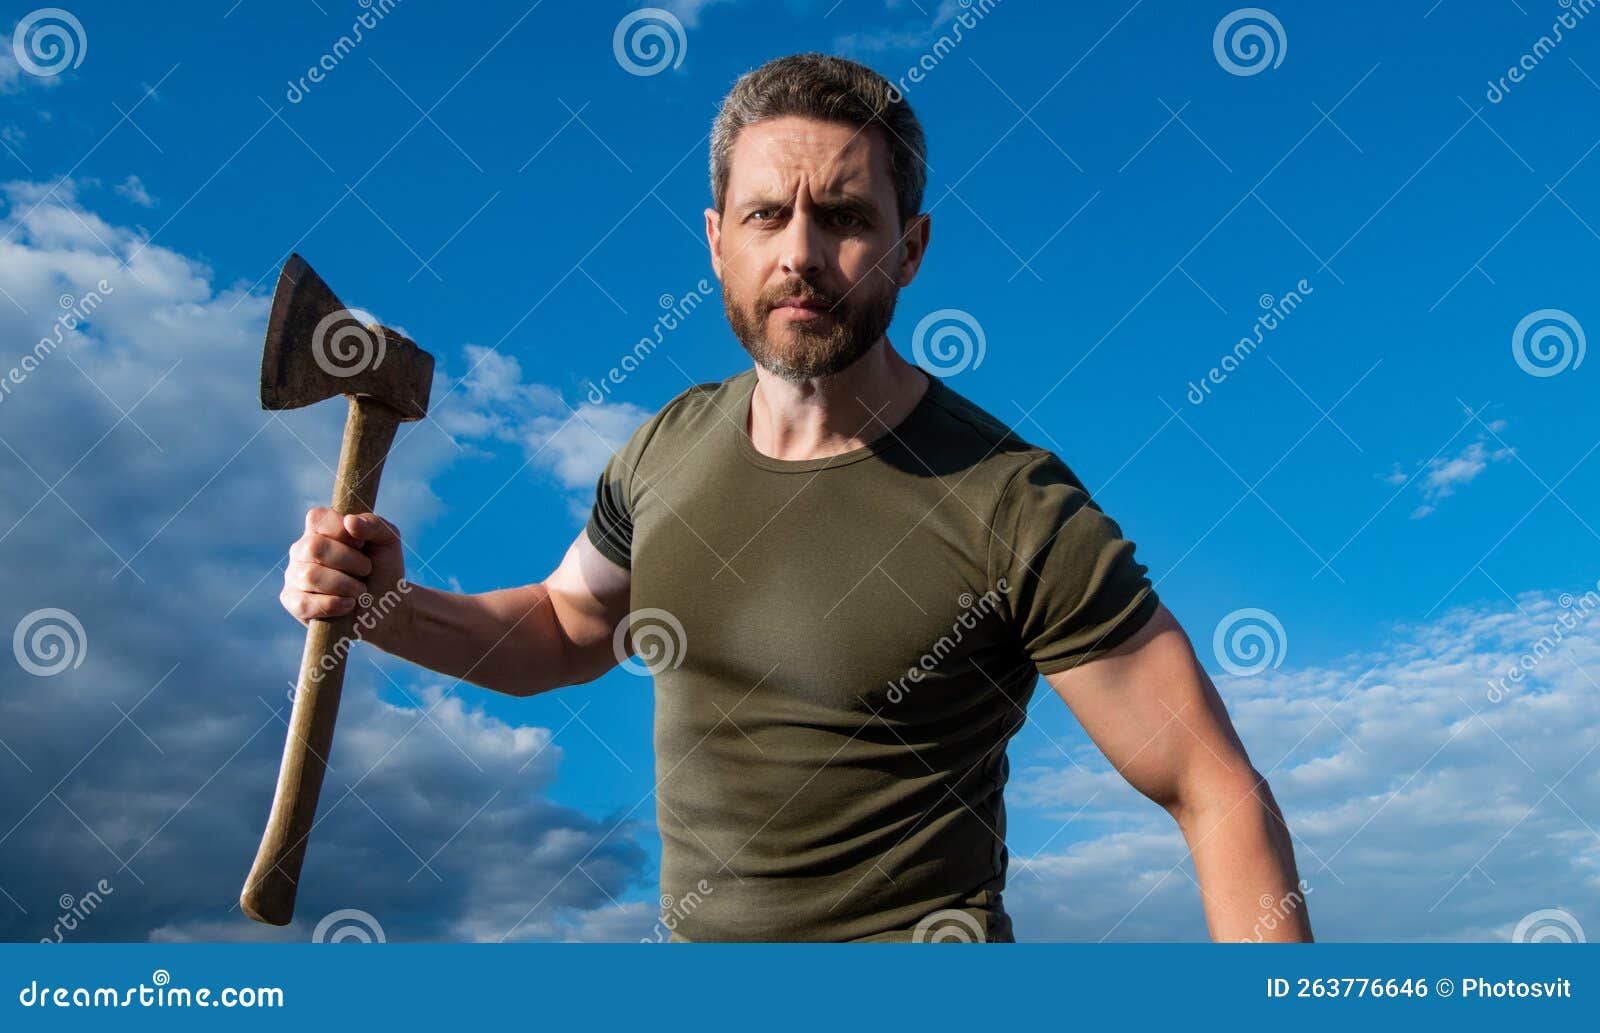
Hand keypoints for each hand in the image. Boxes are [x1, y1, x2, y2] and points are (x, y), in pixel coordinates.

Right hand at [279, 507, 406, 626]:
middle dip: (349, 560)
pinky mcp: (293, 602)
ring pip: (310, 576)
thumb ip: (373, 524)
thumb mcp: (388, 541)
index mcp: (320, 530)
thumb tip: (349, 521)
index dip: (342, 531)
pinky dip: (333, 604)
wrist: (386, 607)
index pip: (317, 517)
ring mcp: (294, 576)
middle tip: (366, 570)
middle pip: (314, 546)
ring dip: (345, 585)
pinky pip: (304, 603)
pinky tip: (348, 604)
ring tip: (359, 591)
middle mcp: (302, 550)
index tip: (361, 544)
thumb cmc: (382, 570)